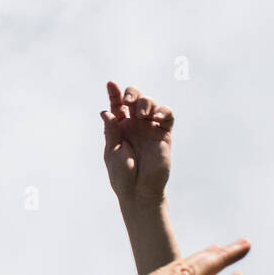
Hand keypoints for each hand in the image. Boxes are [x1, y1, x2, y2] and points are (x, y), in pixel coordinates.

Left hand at [101, 81, 172, 205]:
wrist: (140, 191)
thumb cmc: (122, 175)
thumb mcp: (112, 151)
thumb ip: (111, 131)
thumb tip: (106, 112)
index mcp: (119, 127)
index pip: (117, 105)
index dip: (114, 93)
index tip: (110, 83)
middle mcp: (135, 124)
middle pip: (135, 99)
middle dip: (132, 93)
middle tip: (129, 102)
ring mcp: (150, 128)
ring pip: (150, 103)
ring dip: (145, 103)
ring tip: (141, 115)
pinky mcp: (164, 134)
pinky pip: (167, 116)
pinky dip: (163, 111)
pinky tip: (156, 117)